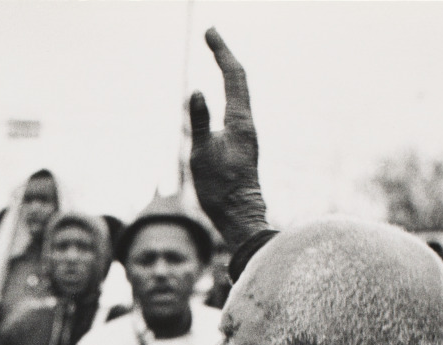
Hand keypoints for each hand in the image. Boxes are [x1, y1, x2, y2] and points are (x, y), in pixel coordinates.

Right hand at [188, 28, 268, 250]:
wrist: (240, 215)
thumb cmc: (220, 190)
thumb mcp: (202, 156)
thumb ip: (199, 122)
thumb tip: (195, 92)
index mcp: (240, 121)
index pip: (233, 76)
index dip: (221, 52)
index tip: (210, 32)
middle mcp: (247, 121)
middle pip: (239, 78)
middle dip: (225, 55)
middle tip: (211, 34)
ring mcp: (246, 131)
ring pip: (240, 90)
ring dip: (228, 69)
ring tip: (218, 53)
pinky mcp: (242, 141)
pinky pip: (236, 104)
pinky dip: (229, 88)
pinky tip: (225, 90)